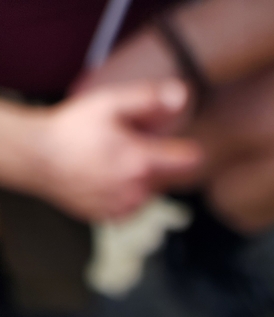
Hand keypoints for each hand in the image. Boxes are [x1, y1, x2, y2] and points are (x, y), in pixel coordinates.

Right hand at [31, 80, 201, 220]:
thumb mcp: (110, 103)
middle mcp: (138, 191)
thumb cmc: (73, 128)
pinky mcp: (114, 219)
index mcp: (142, 162)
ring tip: (114, 161)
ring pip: (151, 193)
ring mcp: (126, 208)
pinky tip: (107, 177)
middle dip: (157, 162)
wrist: (38, 160)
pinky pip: (133, 206)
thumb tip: (182, 94)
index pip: (188, 161)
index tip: (183, 145)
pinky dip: (127, 193)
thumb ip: (149, 99)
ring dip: (142, 179)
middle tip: (129, 146)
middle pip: (168, 177)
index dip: (188, 150)